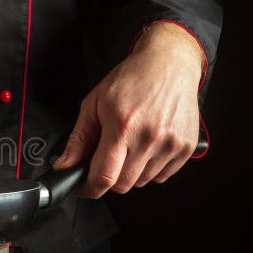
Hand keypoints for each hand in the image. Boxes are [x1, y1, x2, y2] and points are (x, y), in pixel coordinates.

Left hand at [55, 22, 205, 196]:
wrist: (168, 63)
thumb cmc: (130, 79)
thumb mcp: (94, 103)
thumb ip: (79, 139)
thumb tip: (65, 165)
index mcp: (122, 126)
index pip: (104, 177)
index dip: (88, 189)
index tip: (83, 187)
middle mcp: (149, 137)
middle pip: (123, 185)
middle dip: (109, 178)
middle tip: (106, 159)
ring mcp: (171, 144)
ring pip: (142, 182)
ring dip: (130, 173)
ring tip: (129, 146)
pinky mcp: (186, 148)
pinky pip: (162, 176)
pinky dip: (150, 169)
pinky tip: (146, 147)